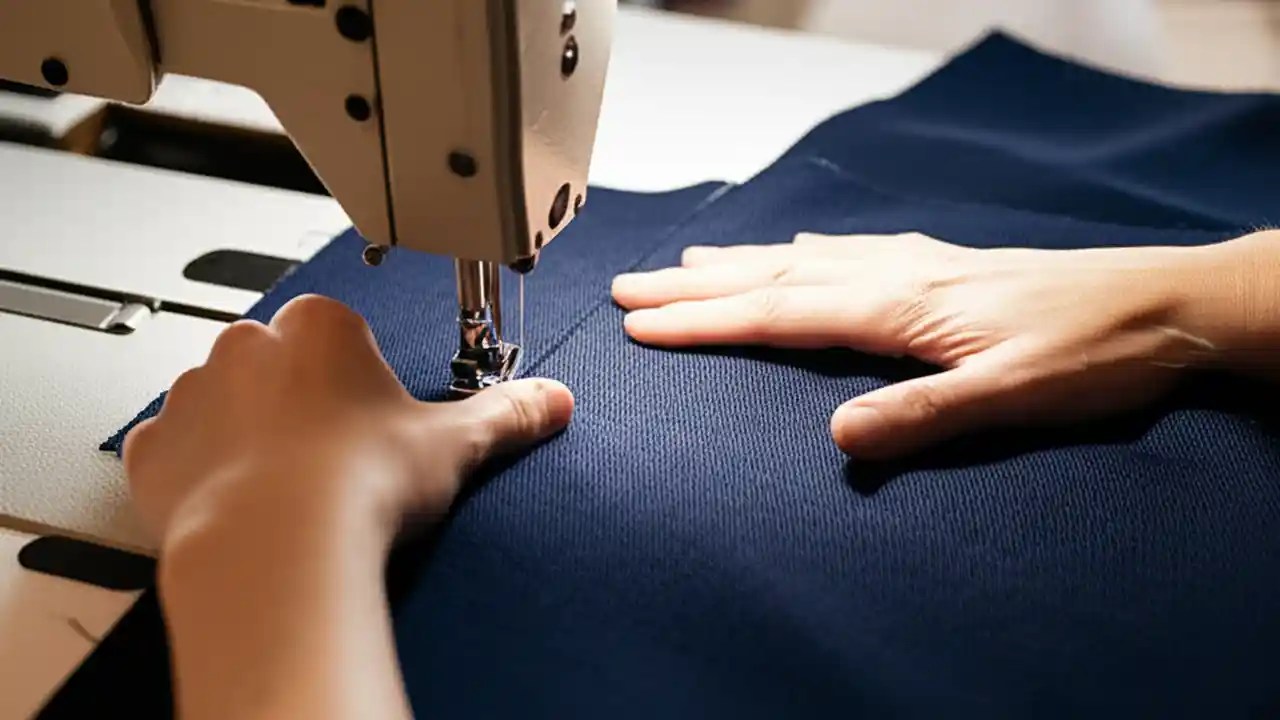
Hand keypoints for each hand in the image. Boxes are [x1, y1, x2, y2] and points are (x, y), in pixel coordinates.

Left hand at [123, 294, 573, 550]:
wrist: (278, 549)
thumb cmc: (358, 485)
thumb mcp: (454, 443)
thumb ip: (507, 413)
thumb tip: (553, 400)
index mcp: (321, 327)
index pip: (342, 333)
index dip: (361, 379)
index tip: (374, 419)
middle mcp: (248, 346)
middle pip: (280, 362)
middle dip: (303, 400)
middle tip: (338, 456)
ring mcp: (194, 395)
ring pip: (224, 401)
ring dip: (249, 430)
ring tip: (292, 487)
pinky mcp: (155, 450)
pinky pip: (176, 449)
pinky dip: (202, 471)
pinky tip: (242, 501)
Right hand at [613, 232, 1216, 458]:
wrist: (1163, 305)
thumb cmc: (1093, 352)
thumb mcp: (1011, 396)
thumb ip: (922, 415)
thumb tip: (837, 438)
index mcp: (900, 306)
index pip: (779, 313)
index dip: (705, 322)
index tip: (641, 325)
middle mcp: (896, 275)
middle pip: (775, 276)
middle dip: (697, 287)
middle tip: (630, 289)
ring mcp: (917, 265)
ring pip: (804, 257)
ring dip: (739, 265)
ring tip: (687, 265)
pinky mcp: (940, 266)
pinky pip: (846, 250)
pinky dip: (803, 250)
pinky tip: (800, 245)